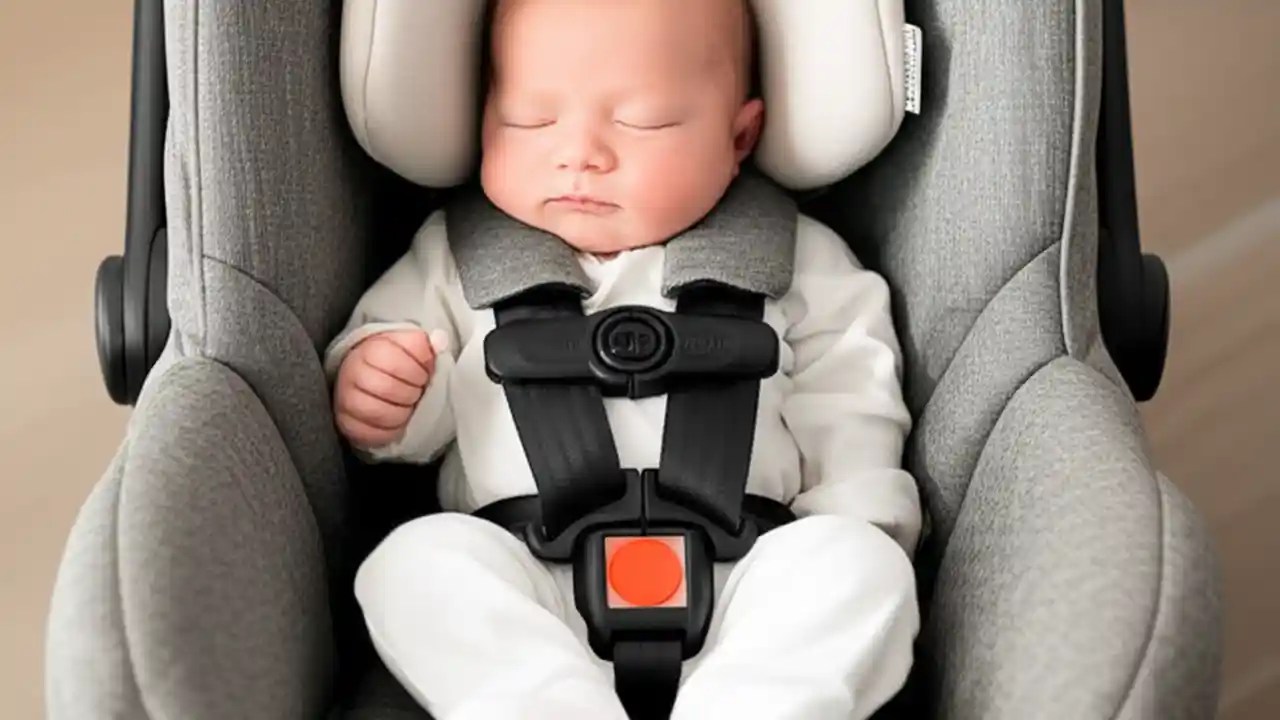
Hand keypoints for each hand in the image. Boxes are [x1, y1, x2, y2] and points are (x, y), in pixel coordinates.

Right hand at [334, 329, 447, 448]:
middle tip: (418, 391)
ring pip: (378, 412)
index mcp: (372, 348)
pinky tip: (398, 422)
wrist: (369, 375)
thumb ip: (429, 347)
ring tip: (408, 406)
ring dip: (402, 413)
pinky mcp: (346, 422)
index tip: (424, 374)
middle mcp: (353, 371)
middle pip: (388, 388)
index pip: (397, 362)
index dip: (419, 371)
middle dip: (412, 393)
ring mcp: (346, 398)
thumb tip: (440, 341)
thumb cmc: (397, 362)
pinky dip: (390, 431)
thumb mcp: (413, 349)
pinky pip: (370, 433)